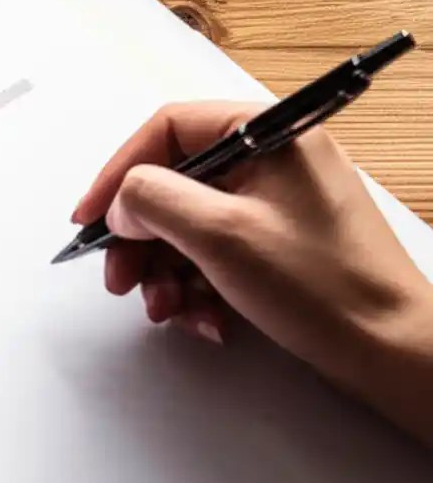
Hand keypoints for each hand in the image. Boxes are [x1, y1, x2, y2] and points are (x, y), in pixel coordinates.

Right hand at [74, 101, 432, 444]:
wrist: (392, 352)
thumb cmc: (324, 287)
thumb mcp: (220, 234)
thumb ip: (154, 201)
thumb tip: (120, 200)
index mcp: (269, 133)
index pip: (169, 130)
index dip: (119, 173)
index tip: (90, 218)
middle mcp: (274, 160)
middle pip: (174, 183)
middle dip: (141, 238)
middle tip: (121, 279)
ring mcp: (278, 203)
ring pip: (189, 225)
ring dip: (165, 271)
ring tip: (166, 310)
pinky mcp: (279, 245)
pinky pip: (215, 253)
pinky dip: (197, 286)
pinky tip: (204, 319)